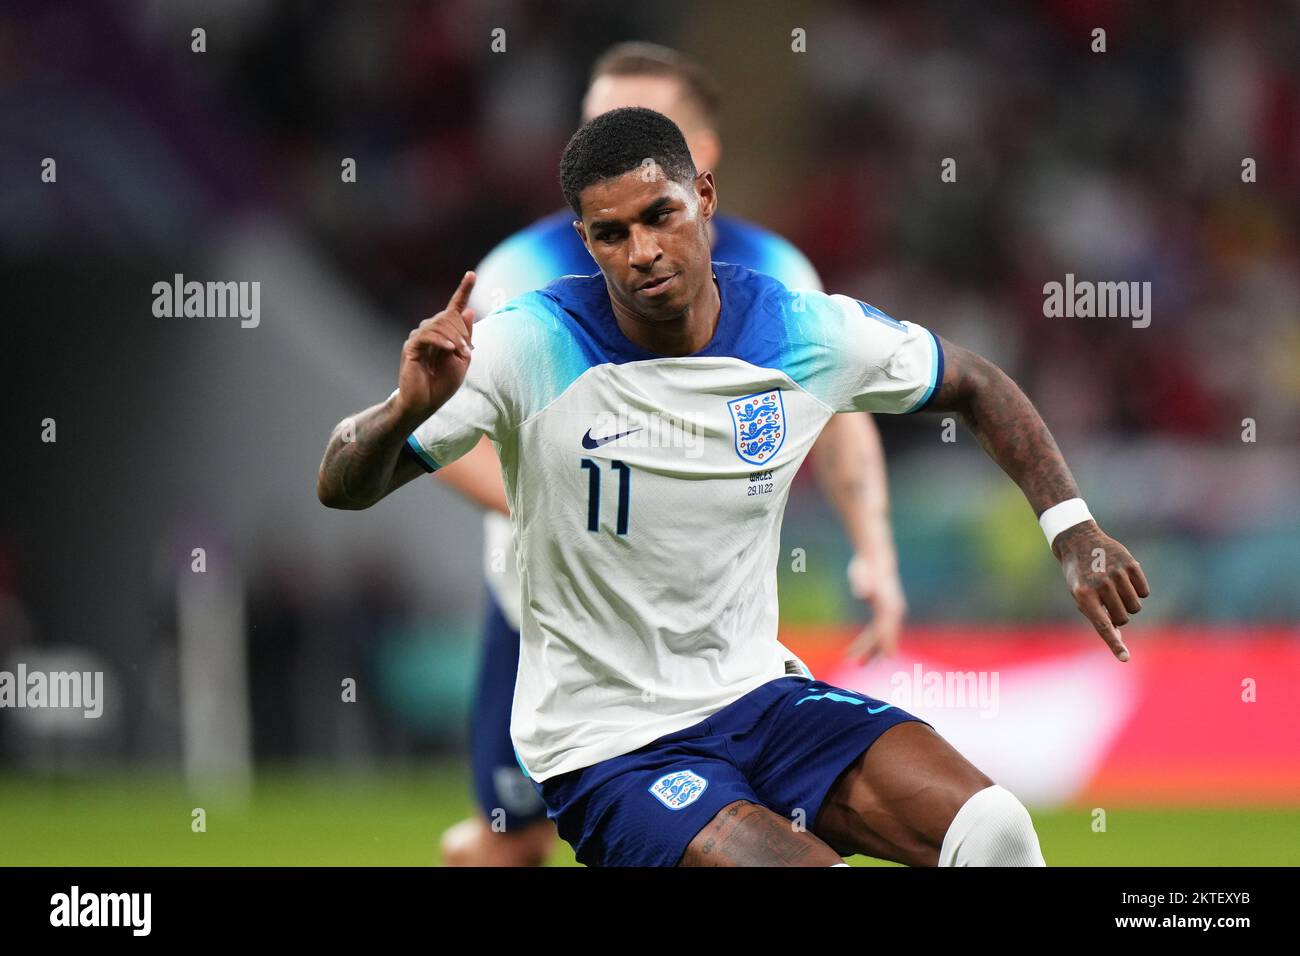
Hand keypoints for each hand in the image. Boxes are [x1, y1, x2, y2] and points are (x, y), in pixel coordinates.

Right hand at [395, 271, 476, 421]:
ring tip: (459, 353)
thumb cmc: (442, 384)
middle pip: (449, 316)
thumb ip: (465, 336)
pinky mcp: (411, 347)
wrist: (425, 404)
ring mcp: (418, 338)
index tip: (472, 274)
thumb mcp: (462, 360)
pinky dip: (440, 340)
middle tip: (467, 350)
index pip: (454, 308)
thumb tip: (468, 310)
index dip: (463, 290)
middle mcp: (430, 331)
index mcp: (444, 334)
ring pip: (438, 324)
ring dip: (454, 337)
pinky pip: (427, 335)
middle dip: (462, 331)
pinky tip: (448, 349)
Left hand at [845, 554, 907, 664]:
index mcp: (890, 605)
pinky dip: (869, 641)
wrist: (875, 560)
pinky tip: (860, 650)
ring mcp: (889, 613)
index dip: (887, 642)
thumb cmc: (867, 568)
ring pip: (881, 636)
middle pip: (884, 635)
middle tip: (858, 664)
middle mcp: (893, 611)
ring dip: (870, 650)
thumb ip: (862, 586)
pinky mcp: (882, 612)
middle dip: (873, 650)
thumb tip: (862, 595)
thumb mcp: (861, 575)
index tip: (888, 657)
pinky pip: (877, 631)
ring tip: (855, 662)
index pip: (888, 627)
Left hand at [1053, 521, 1150, 660]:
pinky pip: (1144, 592)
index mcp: (1083, 595)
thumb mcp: (1080, 595)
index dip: (1114, 644)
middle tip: (1106, 601)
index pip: (1103, 626)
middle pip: (1123, 618)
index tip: (1125, 658)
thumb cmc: (1079, 575)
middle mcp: (1100, 584)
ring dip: (1128, 604)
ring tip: (1114, 590)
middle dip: (1118, 615)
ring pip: (1135, 607)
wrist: (1078, 540)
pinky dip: (1137, 591)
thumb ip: (1097, 615)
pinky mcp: (1130, 564)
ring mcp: (1116, 573)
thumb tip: (1117, 635)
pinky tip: (1124, 580)